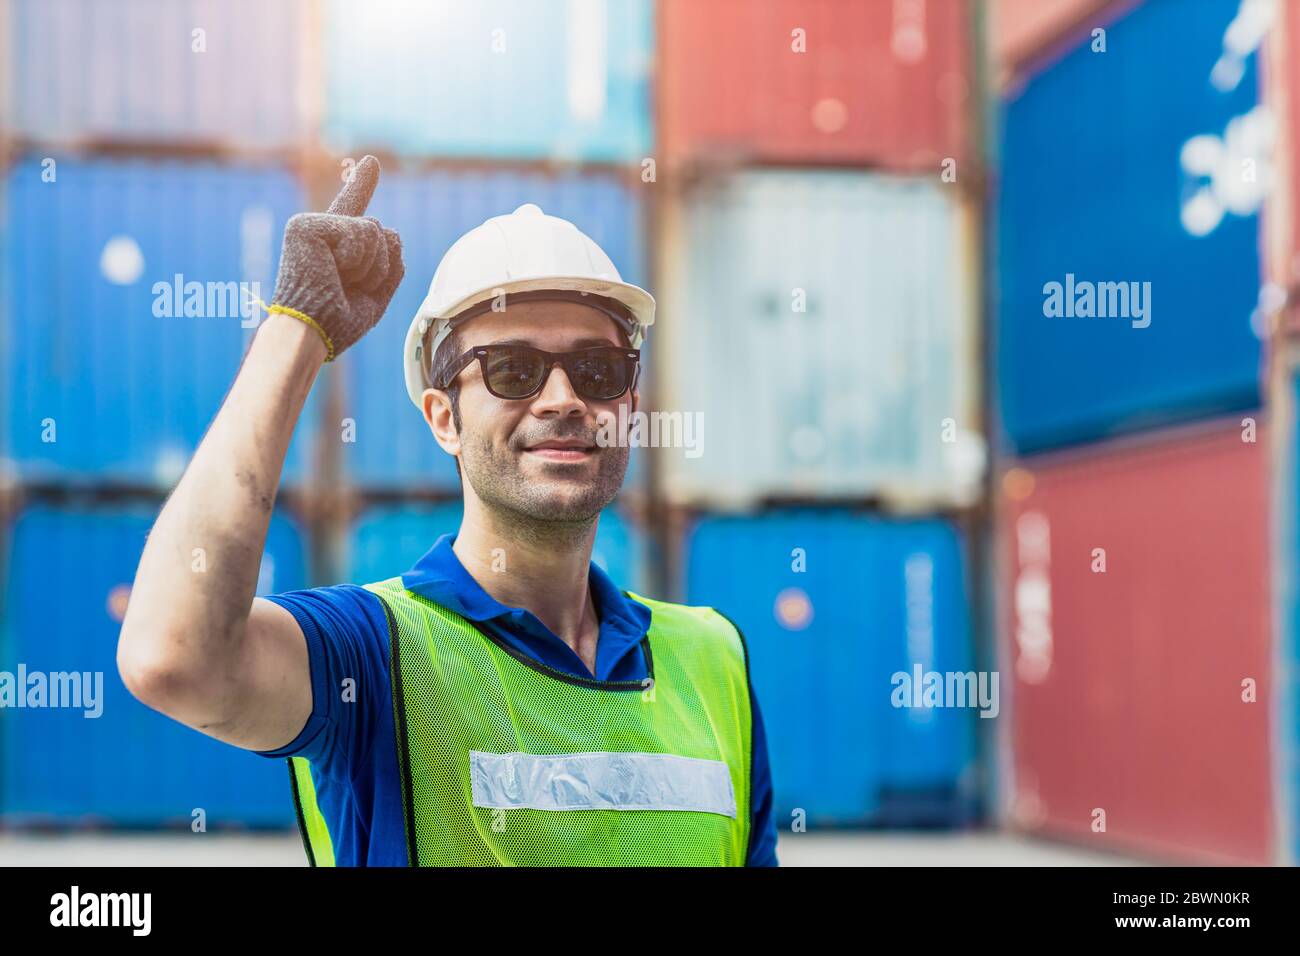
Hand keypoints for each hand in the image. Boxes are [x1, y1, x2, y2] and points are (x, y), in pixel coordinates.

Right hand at [268, 155, 404, 359]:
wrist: (313, 334)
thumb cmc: (339, 321)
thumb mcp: (378, 292)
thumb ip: (391, 262)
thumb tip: (391, 231)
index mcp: (335, 247)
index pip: (355, 212)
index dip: (362, 184)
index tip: (371, 162)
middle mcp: (320, 231)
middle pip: (379, 230)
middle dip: (380, 266)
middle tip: (349, 288)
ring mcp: (310, 225)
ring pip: (373, 229)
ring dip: (370, 266)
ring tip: (342, 282)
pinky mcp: (305, 226)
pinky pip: (359, 233)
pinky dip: (357, 259)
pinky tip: (334, 272)